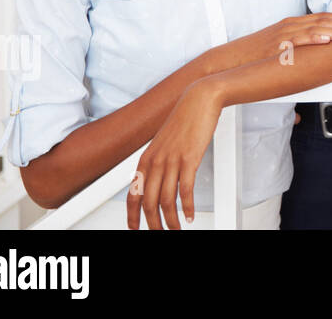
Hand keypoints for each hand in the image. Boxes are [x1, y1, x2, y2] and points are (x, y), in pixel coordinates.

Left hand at [126, 80, 221, 229]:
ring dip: (170, 220)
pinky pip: (185, 190)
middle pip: (148, 202)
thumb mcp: (165, 142)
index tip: (135, 228)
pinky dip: (186, 207)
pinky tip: (189, 215)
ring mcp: (171, 160)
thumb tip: (157, 179)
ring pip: (165, 200)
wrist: (199, 99)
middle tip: (160, 232)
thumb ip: (159, 160)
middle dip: (153, 223)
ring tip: (176, 228)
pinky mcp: (189, 159)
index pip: (132, 194)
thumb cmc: (185, 118)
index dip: (132, 216)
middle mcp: (155, 161)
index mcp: (146, 159)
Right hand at [204, 13, 331, 73]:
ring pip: (316, 29)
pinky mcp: (275, 47)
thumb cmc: (254, 57)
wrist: (227, 60)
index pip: (322, 17)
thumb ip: (297, 49)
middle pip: (324, 20)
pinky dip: (314, 38)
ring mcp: (283, 35)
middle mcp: (290, 26)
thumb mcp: (279, 48)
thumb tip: (314, 59)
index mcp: (292, 25)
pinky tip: (327, 40)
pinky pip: (298, 41)